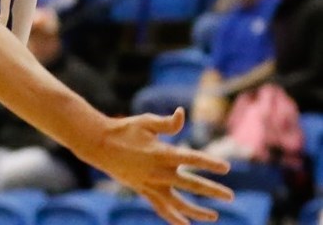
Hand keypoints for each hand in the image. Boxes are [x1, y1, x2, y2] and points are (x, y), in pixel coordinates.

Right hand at [82, 109, 232, 224]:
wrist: (98, 144)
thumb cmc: (123, 129)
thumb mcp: (145, 122)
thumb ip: (166, 122)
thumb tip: (182, 114)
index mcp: (161, 152)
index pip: (191, 158)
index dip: (209, 163)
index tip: (226, 167)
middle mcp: (158, 172)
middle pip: (191, 184)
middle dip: (212, 191)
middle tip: (230, 196)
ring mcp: (150, 184)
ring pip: (178, 203)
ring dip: (197, 211)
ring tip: (214, 216)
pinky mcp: (143, 190)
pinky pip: (161, 208)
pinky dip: (174, 218)